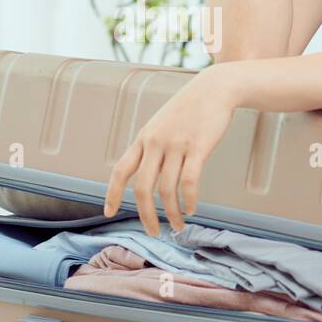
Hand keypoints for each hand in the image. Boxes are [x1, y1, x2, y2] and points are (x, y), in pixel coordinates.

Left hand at [101, 64, 238, 235]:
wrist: (213, 89)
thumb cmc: (188, 109)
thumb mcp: (161, 124)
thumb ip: (151, 146)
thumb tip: (145, 175)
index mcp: (143, 138)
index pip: (120, 170)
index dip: (112, 194)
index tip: (108, 213)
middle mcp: (155, 142)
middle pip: (142, 187)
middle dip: (146, 215)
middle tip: (153, 232)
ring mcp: (175, 145)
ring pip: (167, 189)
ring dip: (172, 213)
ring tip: (178, 225)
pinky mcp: (197, 147)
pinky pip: (189, 181)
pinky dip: (189, 200)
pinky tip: (192, 209)